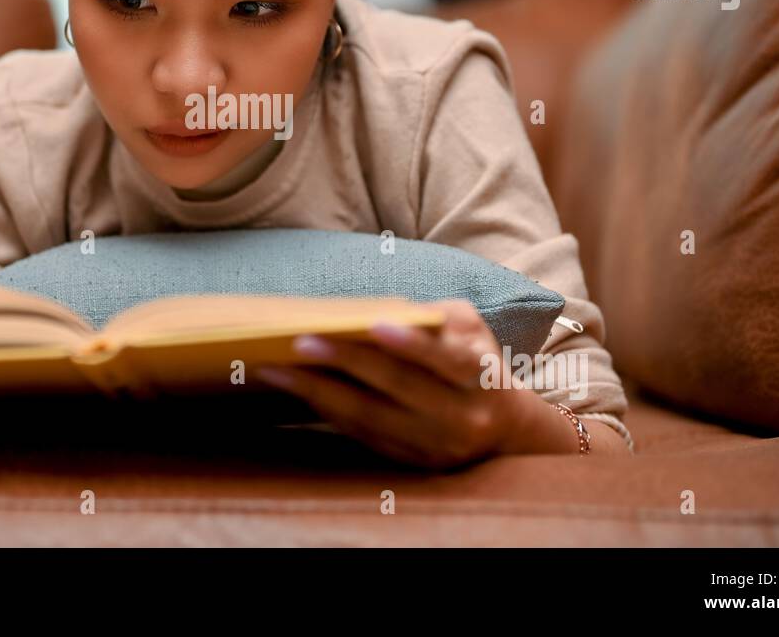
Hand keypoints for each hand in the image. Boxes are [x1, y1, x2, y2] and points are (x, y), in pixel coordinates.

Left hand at [254, 299, 539, 469]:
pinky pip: (362, 435)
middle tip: (300, 342)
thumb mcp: (469, 329)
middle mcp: (461, 417)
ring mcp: (435, 447)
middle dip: (345, 362)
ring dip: (319, 392)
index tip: (370, 323)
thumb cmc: (475, 360)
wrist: (502, 428)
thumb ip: (433, 317)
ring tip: (276, 370)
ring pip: (371, 418)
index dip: (410, 342)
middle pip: (398, 388)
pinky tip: (298, 391)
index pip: (446, 358)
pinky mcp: (411, 464)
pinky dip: (327, 412)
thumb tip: (371, 313)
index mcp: (481, 376)